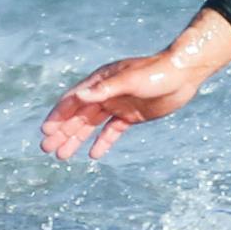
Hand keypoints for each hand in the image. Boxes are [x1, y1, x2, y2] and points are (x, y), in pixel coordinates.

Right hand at [42, 13, 230, 158]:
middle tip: (46, 149)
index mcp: (101, 81)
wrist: (184, 75)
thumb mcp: (130, 80)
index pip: (73, 100)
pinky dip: (102, 142)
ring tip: (62, 156)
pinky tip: (93, 155)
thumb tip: (79, 95)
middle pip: (78, 115)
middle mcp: (106, 93)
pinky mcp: (131, 116)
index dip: (58, 115)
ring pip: (91, 125)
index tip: (46, 131)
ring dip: (76, 139)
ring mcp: (118, 105)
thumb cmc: (157, 73)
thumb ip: (105, 89)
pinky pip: (112, 131)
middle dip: (62, 132)